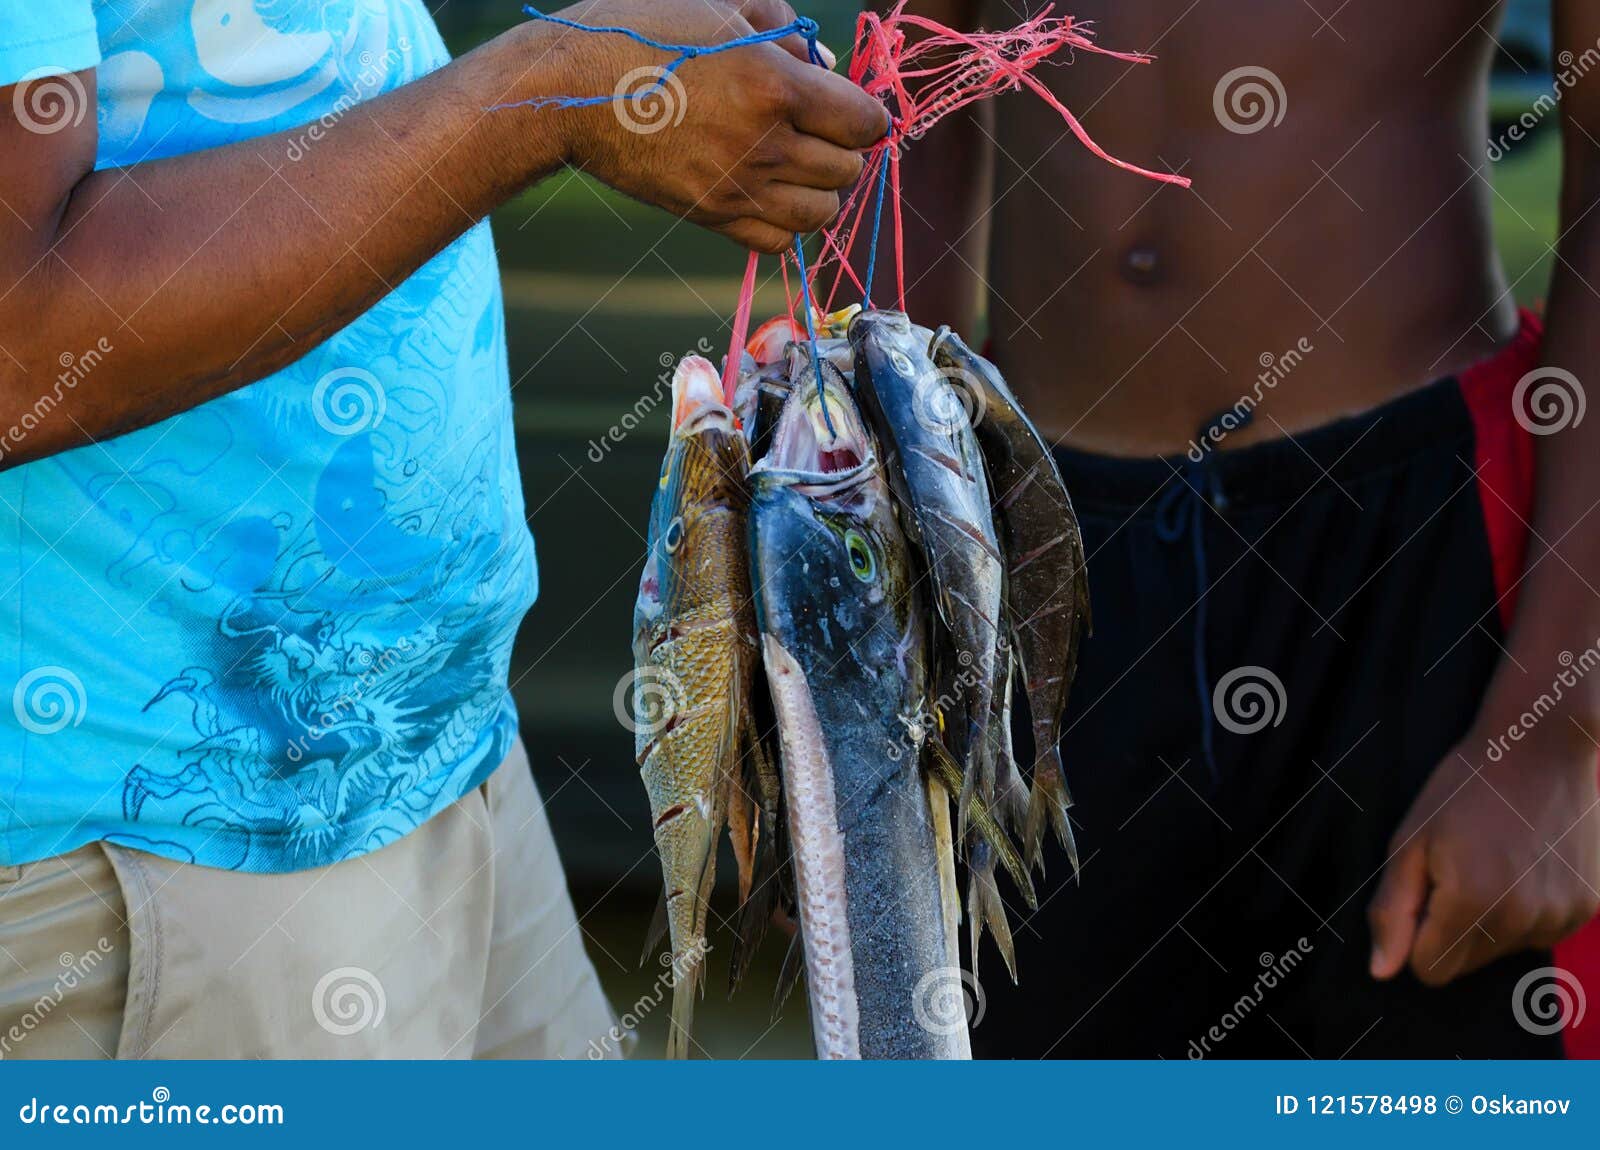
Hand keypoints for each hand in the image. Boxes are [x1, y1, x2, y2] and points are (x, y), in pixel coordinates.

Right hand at [532, 0, 886, 250]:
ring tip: (799, 165)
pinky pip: (779, 241)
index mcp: (775, 85)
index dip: (866, 114)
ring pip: (822, 212)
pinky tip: (772, 193)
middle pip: (847, 169)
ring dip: (821, 189)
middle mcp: (764, 144)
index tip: (849, 107)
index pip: (864, 122)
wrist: (573, 91)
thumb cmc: (645, 32)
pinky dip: (787, 223)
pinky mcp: (712, 215)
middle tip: (819, 130)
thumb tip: (827, 67)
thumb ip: (788, 29)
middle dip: (844, 148)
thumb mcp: (722, 4)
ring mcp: (738, 187)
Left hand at [1368, 717, 1599, 985]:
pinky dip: (1526, 910)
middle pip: (1466, 965)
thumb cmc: (1464, 788)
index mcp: (1473, 903)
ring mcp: (1562, 916)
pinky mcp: (1588, 907)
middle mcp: (1523, 919)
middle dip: (1449, 929)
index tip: (1423, 891)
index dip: (1415, 934)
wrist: (1540, 748)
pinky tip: (1524, 864)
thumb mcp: (1409, 841)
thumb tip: (1382, 971)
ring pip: (1503, 951)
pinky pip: (1540, 933)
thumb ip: (1393, 910)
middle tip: (1456, 869)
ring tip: (1492, 860)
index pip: (1430, 970)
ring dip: (1489, 920)